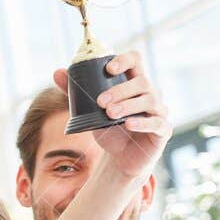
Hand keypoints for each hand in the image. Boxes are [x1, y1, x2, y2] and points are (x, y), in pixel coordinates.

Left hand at [52, 51, 170, 183]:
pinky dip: (142, 122)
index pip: (136, 60)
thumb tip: (57, 72)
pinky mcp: (163, 130)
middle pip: (141, 82)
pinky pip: (157, 122)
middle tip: (100, 102)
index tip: (108, 68)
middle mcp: (150, 94)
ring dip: (128, 105)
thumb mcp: (91, 111)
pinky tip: (129, 124)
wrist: (121, 159)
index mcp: (134, 84)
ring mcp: (159, 111)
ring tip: (110, 114)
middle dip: (120, 90)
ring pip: (150, 100)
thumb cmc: (110, 130)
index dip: (124, 60)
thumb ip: (76, 93)